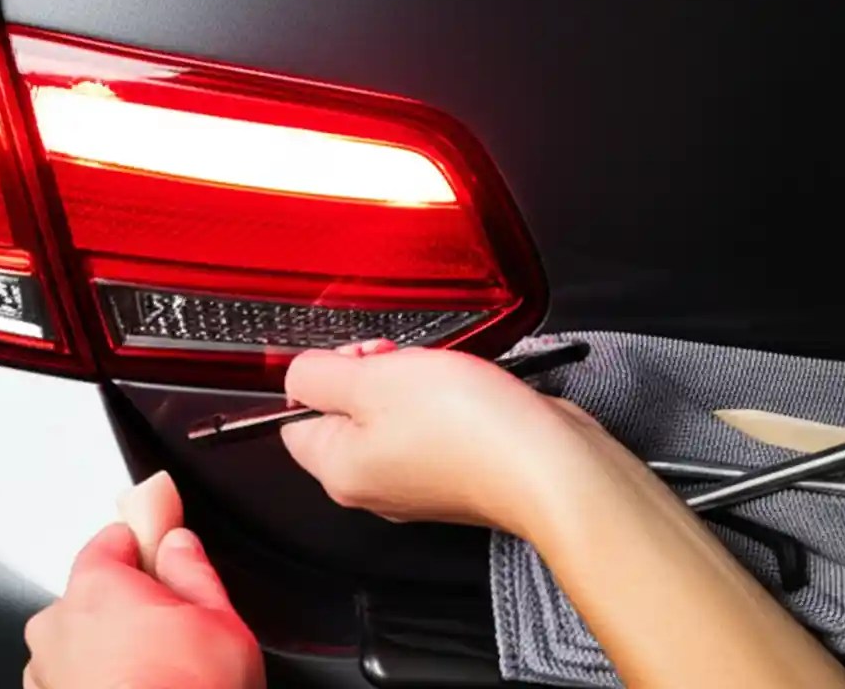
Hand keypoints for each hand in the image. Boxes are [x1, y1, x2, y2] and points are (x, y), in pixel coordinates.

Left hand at [23, 523, 264, 688]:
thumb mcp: (220, 621)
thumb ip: (194, 570)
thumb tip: (181, 546)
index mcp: (97, 587)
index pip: (113, 539)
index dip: (146, 550)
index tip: (165, 563)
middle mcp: (57, 624)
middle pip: (95, 593)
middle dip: (129, 607)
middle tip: (173, 633)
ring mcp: (45, 672)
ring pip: (81, 641)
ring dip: (109, 650)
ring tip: (157, 676)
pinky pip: (72, 680)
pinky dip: (96, 684)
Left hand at [280, 342, 630, 537]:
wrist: (551, 465)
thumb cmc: (470, 430)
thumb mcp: (373, 380)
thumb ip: (318, 374)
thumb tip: (297, 374)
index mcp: (338, 470)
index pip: (293, 417)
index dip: (321, 376)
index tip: (356, 360)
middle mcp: (372, 484)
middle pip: (344, 413)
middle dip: (371, 374)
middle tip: (401, 365)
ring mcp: (415, 481)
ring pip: (390, 414)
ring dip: (411, 383)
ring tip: (441, 378)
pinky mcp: (454, 472)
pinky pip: (431, 424)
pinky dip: (445, 400)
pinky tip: (466, 393)